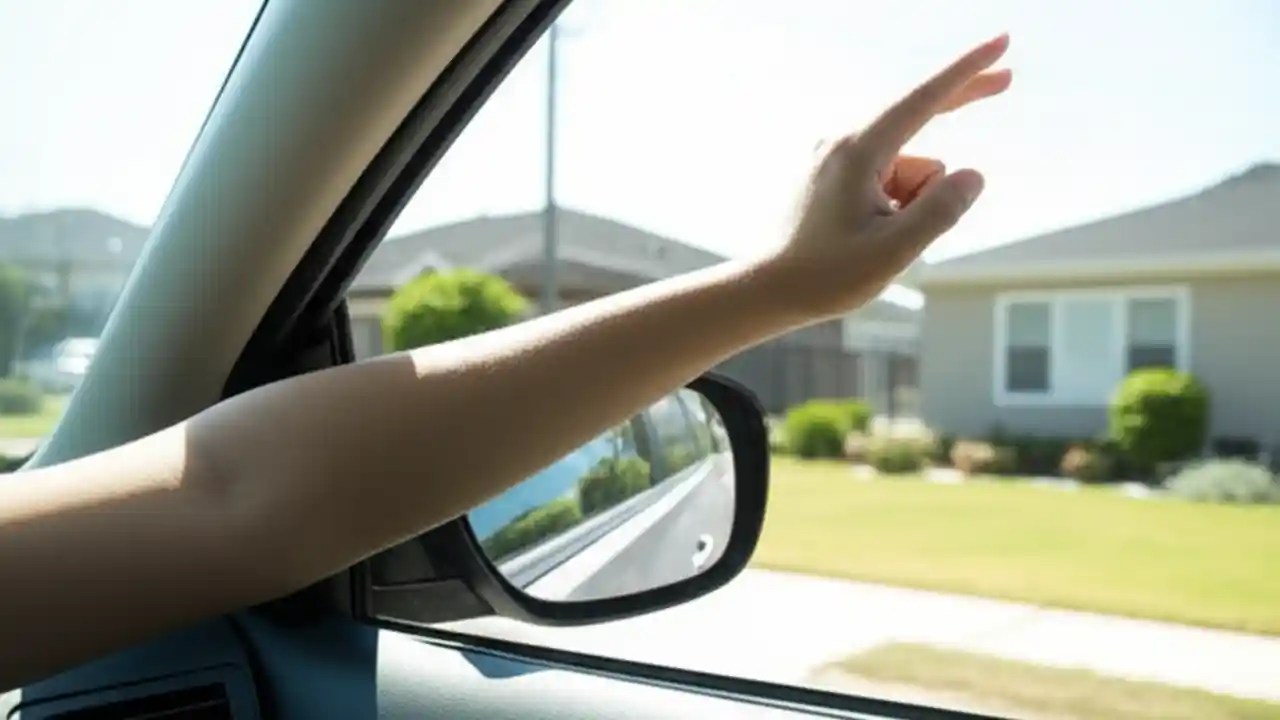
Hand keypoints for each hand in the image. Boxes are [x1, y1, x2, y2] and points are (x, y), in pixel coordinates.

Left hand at [769, 34, 1011, 317]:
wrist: (766, 290)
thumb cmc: (823, 276)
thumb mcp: (892, 251)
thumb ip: (940, 212)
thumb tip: (972, 176)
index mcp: (858, 151)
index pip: (924, 99)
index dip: (968, 70)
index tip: (1002, 42)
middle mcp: (845, 142)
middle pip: (919, 115)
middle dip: (963, 102)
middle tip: (1008, 80)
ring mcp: (838, 158)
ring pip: (911, 168)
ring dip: (916, 201)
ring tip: (878, 243)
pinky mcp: (835, 175)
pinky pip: (890, 180)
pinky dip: (898, 205)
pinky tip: (869, 238)